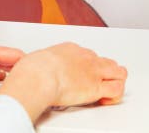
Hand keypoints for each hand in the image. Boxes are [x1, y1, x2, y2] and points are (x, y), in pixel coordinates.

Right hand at [0, 42, 126, 121]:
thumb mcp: (34, 60)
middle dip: (104, 72)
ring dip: (115, 81)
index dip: (86, 67)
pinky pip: (117, 88)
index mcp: (70, 49)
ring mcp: (93, 71)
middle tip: (96, 84)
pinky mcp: (96, 87)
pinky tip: (106, 99)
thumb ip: (38, 64)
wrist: (37, 77)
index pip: (87, 55)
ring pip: (119, 72)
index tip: (80, 76)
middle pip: (106, 62)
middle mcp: (86, 58)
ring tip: (106, 91)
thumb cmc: (31, 70)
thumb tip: (30, 68)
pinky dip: (115, 95)